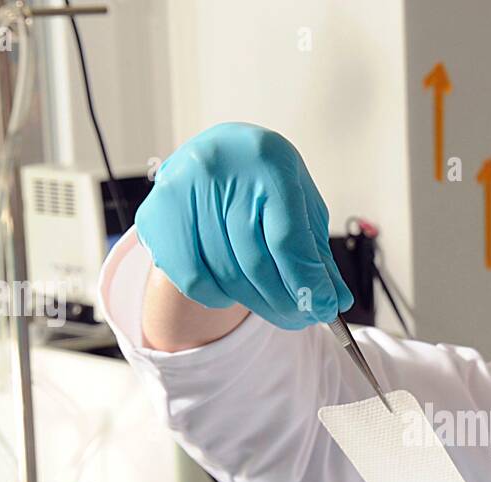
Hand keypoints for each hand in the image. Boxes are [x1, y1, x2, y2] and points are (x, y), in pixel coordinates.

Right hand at [134, 122, 353, 328]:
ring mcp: (181, 191)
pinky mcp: (156, 215)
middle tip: (304, 318)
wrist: (220, 153)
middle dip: (285, 300)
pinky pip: (192, 279)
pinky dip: (219, 297)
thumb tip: (334, 301)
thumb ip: (315, 252)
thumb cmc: (265, 179)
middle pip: (255, 262)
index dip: (307, 282)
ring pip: (225, 275)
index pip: (287, 239)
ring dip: (258, 303)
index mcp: (265, 160)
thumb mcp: (300, 203)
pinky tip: (236, 292)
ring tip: (279, 309)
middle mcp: (219, 171)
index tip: (325, 309)